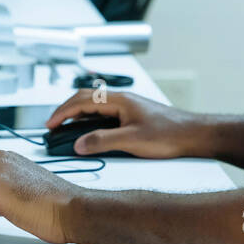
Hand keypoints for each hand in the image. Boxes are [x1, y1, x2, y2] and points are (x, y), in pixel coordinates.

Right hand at [45, 90, 209, 158]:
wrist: (195, 134)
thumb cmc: (170, 134)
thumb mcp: (132, 141)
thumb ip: (102, 141)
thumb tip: (77, 144)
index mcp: (119, 100)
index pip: (82, 101)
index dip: (62, 112)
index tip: (49, 125)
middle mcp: (122, 99)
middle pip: (86, 99)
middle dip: (66, 111)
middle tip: (52, 126)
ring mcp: (128, 106)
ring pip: (96, 106)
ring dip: (78, 115)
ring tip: (66, 129)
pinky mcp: (134, 115)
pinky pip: (105, 114)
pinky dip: (91, 121)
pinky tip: (90, 132)